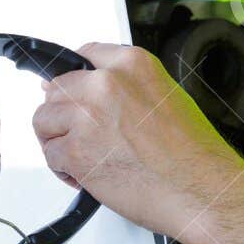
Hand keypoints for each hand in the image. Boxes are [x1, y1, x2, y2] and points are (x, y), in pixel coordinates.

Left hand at [31, 43, 243, 243]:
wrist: (199, 189)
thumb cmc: (192, 152)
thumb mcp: (167, 95)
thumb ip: (128, 87)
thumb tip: (95, 92)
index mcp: (132, 63)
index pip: (84, 54)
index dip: (77, 78)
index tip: (74, 91)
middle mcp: (105, 83)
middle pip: (57, 88)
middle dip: (64, 112)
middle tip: (81, 133)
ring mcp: (87, 116)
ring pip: (43, 120)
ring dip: (57, 139)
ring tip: (84, 155)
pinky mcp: (75, 151)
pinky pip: (50, 154)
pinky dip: (62, 168)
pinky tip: (87, 174)